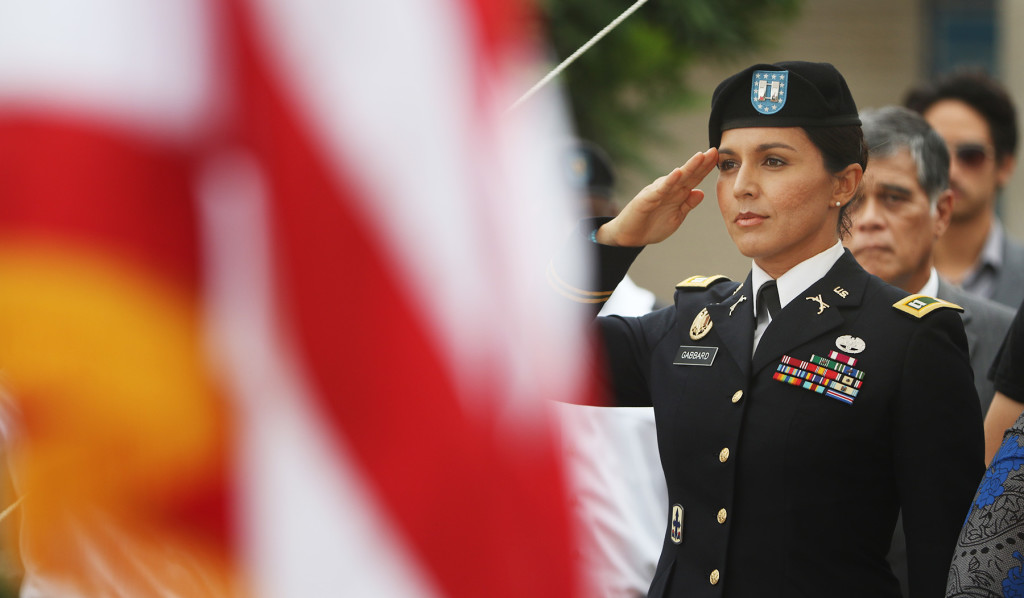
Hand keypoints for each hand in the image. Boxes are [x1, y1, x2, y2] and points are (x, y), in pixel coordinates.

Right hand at [597, 148, 717, 246]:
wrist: (630, 237)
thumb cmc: (652, 226)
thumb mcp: (676, 217)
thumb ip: (688, 205)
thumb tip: (701, 192)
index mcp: (678, 193)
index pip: (694, 178)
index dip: (706, 168)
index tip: (718, 157)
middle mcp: (670, 189)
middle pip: (688, 174)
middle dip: (701, 163)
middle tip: (714, 150)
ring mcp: (658, 191)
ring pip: (677, 178)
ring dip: (688, 167)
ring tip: (700, 156)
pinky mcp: (648, 198)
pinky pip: (661, 188)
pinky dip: (669, 180)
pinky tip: (677, 172)